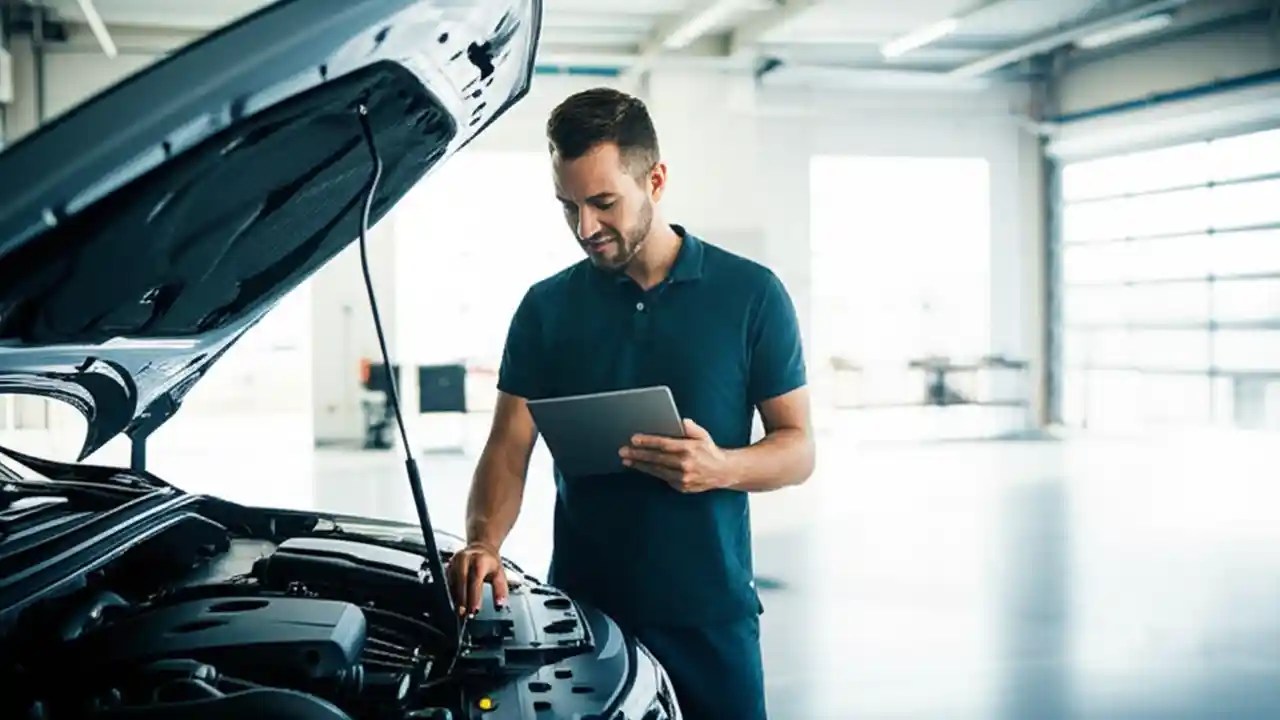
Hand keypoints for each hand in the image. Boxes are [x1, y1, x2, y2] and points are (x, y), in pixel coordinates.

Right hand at [446, 541, 508, 615]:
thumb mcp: (499, 574)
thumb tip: (500, 605)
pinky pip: (447, 582)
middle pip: (461, 582)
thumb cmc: (489, 562)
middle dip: (462, 600)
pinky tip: (454, 603)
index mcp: (479, 560)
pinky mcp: (447, 566)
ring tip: (459, 612)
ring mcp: (454, 562)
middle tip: (463, 615)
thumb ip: (500, 590)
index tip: (474, 610)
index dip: (474, 596)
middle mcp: (465, 559)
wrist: (479, 547)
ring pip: (452, 583)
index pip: (475, 580)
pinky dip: (451, 594)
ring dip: (455, 599)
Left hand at [620, 419, 735, 492]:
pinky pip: (664, 479)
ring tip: (627, 461)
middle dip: (637, 455)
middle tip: (623, 451)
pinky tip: (642, 467)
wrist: (724, 472)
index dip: (647, 441)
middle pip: (656, 459)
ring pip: (657, 471)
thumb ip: (691, 428)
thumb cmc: (710, 451)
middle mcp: (685, 464)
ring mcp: (684, 478)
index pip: (663, 444)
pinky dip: (652, 473)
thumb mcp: (703, 435)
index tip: (634, 439)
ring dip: (640, 466)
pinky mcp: (683, 487)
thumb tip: (681, 421)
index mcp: (689, 449)